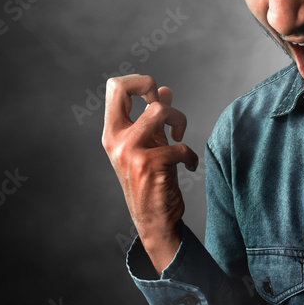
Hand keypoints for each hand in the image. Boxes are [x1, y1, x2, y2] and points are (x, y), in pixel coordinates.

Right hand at [102, 74, 198, 273]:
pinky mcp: (149, 164)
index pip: (114, 87)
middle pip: (122, 87)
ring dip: (179, 119)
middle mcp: (115, 139)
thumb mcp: (152, 146)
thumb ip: (155, 119)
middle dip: (146, 82)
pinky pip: (179, 145)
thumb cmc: (153, 182)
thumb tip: (164, 90)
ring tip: (180, 138)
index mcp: (112, 133)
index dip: (138, 82)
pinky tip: (190, 166)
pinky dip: (191, 155)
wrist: (154, 222)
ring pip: (159, 109)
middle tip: (161, 102)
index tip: (154, 98)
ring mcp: (129, 151)